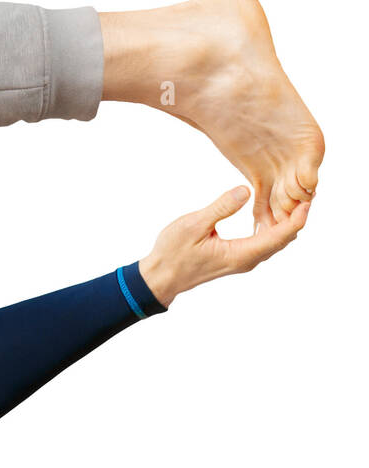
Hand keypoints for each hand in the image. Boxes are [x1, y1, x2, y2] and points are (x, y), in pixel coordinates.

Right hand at [138, 185, 309, 305]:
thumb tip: (245, 190)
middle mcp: (247, 260)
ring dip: (285, 222)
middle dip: (296, 217)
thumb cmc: (172, 254)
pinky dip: (273, 227)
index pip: (280, 236)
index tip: (308, 198)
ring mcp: (242, 260)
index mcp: (241, 254)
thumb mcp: (193, 225)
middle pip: (284, 239)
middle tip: (304, 191)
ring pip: (275, 241)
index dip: (297, 217)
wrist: (159, 277)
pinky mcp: (236, 257)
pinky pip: (264, 242)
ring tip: (292, 198)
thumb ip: (221, 207)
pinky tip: (272, 211)